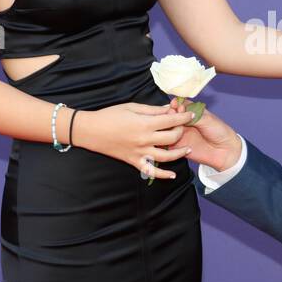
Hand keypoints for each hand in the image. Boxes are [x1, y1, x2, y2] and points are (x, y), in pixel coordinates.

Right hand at [73, 102, 195, 179]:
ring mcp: (139, 152)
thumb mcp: (132, 107)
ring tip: (187, 148)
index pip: (171, 120)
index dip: (183, 117)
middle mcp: (145, 139)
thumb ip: (152, 110)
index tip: (190, 114)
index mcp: (145, 124)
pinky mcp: (133, 161)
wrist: (91, 130)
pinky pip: (151, 171)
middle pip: (172, 138)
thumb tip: (169, 109)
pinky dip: (163, 175)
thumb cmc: (110, 115)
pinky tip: (173, 175)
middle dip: (181, 131)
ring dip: (179, 153)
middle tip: (183, 127)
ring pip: (166, 156)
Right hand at [169, 97, 241, 171]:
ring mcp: (180, 133)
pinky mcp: (177, 146)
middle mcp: (184, 122)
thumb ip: (193, 116)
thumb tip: (180, 111)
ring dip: (167, 126)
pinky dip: (166, 139)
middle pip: (171, 116)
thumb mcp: (207, 120)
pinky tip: (170, 137)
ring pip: (167, 128)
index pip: (179, 105)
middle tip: (173, 114)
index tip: (175, 104)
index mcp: (192, 112)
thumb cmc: (220, 132)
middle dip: (170, 114)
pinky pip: (167, 142)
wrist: (225, 151)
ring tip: (174, 126)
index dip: (176, 104)